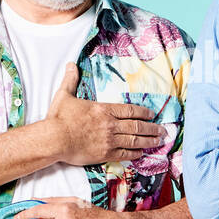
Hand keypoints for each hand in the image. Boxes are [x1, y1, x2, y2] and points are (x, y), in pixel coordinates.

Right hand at [45, 63, 165, 165]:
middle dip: (152, 128)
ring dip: (148, 141)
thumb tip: (71, 65)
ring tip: (159, 141)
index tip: (151, 115)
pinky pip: (124, 154)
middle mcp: (110, 125)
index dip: (143, 112)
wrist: (54, 139)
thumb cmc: (59, 118)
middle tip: (163, 131)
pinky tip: (142, 154)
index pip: (130, 110)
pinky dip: (135, 154)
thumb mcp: (64, 95)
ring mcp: (109, 140)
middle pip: (137, 126)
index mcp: (104, 109)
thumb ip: (70, 80)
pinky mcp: (104, 154)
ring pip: (134, 141)